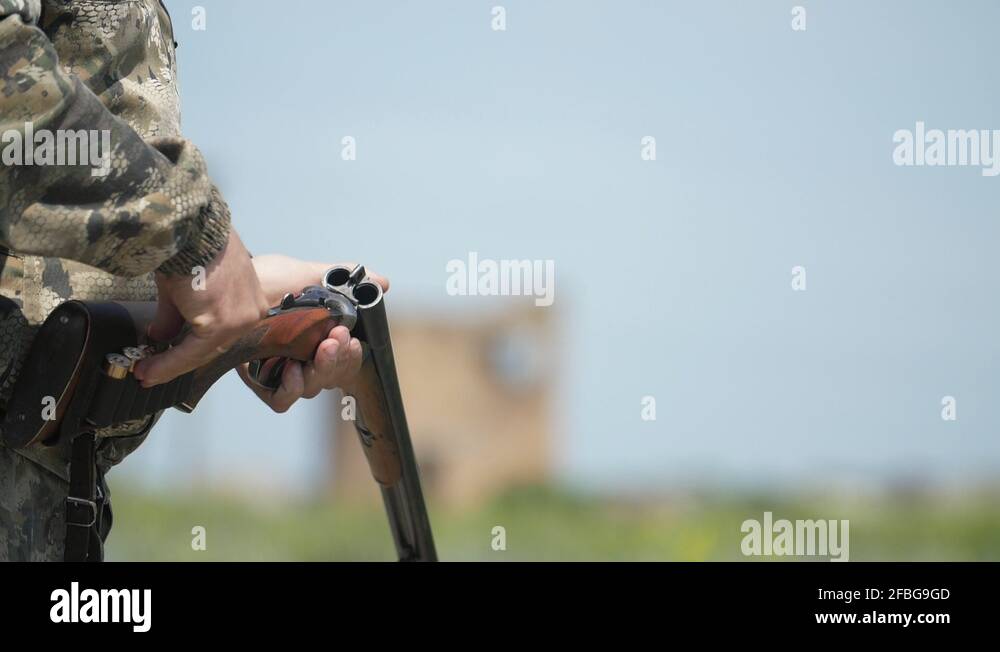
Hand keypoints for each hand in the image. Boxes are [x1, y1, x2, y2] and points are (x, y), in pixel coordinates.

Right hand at [134, 230, 269, 386]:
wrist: (189, 228)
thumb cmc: (187, 247)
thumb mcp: (182, 287)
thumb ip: (175, 315)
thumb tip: (159, 336)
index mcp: (250, 299)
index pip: (220, 331)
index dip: (191, 347)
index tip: (167, 359)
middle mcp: (251, 311)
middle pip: (213, 344)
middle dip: (178, 360)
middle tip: (150, 371)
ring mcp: (240, 318)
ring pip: (202, 351)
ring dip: (168, 365)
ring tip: (143, 373)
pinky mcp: (222, 323)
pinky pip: (192, 351)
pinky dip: (167, 363)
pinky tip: (148, 371)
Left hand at [236, 255, 388, 412]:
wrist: (230, 283)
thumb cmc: (267, 279)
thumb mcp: (310, 275)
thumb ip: (346, 278)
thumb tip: (381, 283)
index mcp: (319, 338)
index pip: (346, 360)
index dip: (352, 356)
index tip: (352, 339)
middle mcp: (303, 358)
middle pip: (333, 377)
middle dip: (340, 360)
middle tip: (337, 338)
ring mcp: (282, 371)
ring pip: (313, 388)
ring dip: (321, 370)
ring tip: (318, 349)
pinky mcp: (260, 381)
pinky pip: (282, 401)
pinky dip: (293, 389)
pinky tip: (294, 369)